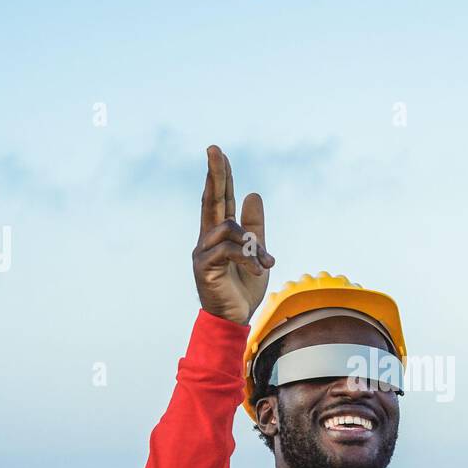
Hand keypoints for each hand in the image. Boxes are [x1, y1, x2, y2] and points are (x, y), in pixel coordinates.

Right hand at [192, 144, 274, 324]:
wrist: (235, 319)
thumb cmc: (243, 288)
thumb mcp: (256, 254)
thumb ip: (255, 228)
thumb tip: (252, 194)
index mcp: (219, 234)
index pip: (219, 199)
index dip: (220, 176)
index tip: (218, 153)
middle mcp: (207, 238)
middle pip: (211, 200)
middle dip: (215, 174)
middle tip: (214, 148)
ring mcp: (203, 251)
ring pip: (229, 228)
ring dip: (253, 244)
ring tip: (265, 263)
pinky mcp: (204, 266)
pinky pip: (229, 250)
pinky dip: (248, 258)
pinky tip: (258, 271)